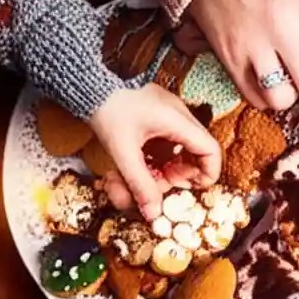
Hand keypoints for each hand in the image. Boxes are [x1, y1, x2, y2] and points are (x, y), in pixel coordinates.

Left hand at [91, 84, 220, 219]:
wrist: (88, 84)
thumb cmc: (107, 110)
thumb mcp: (123, 152)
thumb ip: (139, 184)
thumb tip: (153, 213)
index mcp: (178, 121)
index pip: (210, 150)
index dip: (208, 173)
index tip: (194, 189)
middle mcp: (179, 114)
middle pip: (198, 150)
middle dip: (183, 173)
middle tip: (164, 184)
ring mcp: (169, 112)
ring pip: (183, 146)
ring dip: (171, 165)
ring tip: (151, 174)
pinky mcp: (158, 112)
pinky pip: (170, 138)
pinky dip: (162, 154)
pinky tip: (144, 160)